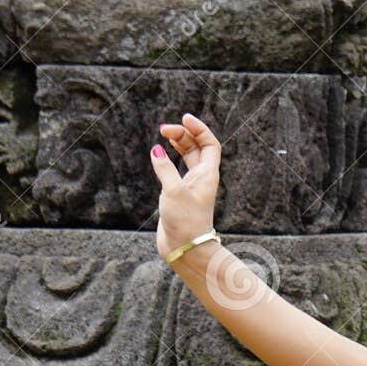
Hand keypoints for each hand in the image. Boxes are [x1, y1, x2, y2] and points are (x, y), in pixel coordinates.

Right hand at [149, 113, 222, 260]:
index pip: (210, 144)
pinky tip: (159, 152)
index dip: (200, 129)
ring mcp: (190, 185)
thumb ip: (164, 169)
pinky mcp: (178, 193)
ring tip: (163, 132)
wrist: (185, 248)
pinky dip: (169, 157)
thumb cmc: (185, 222)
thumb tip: (156, 150)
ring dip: (178, 143)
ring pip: (187, 157)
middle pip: (197, 147)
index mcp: (208, 175)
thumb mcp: (173, 191)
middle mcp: (202, 178)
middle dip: (184, 133)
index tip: (184, 118)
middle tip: (164, 128)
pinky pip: (176, 168)